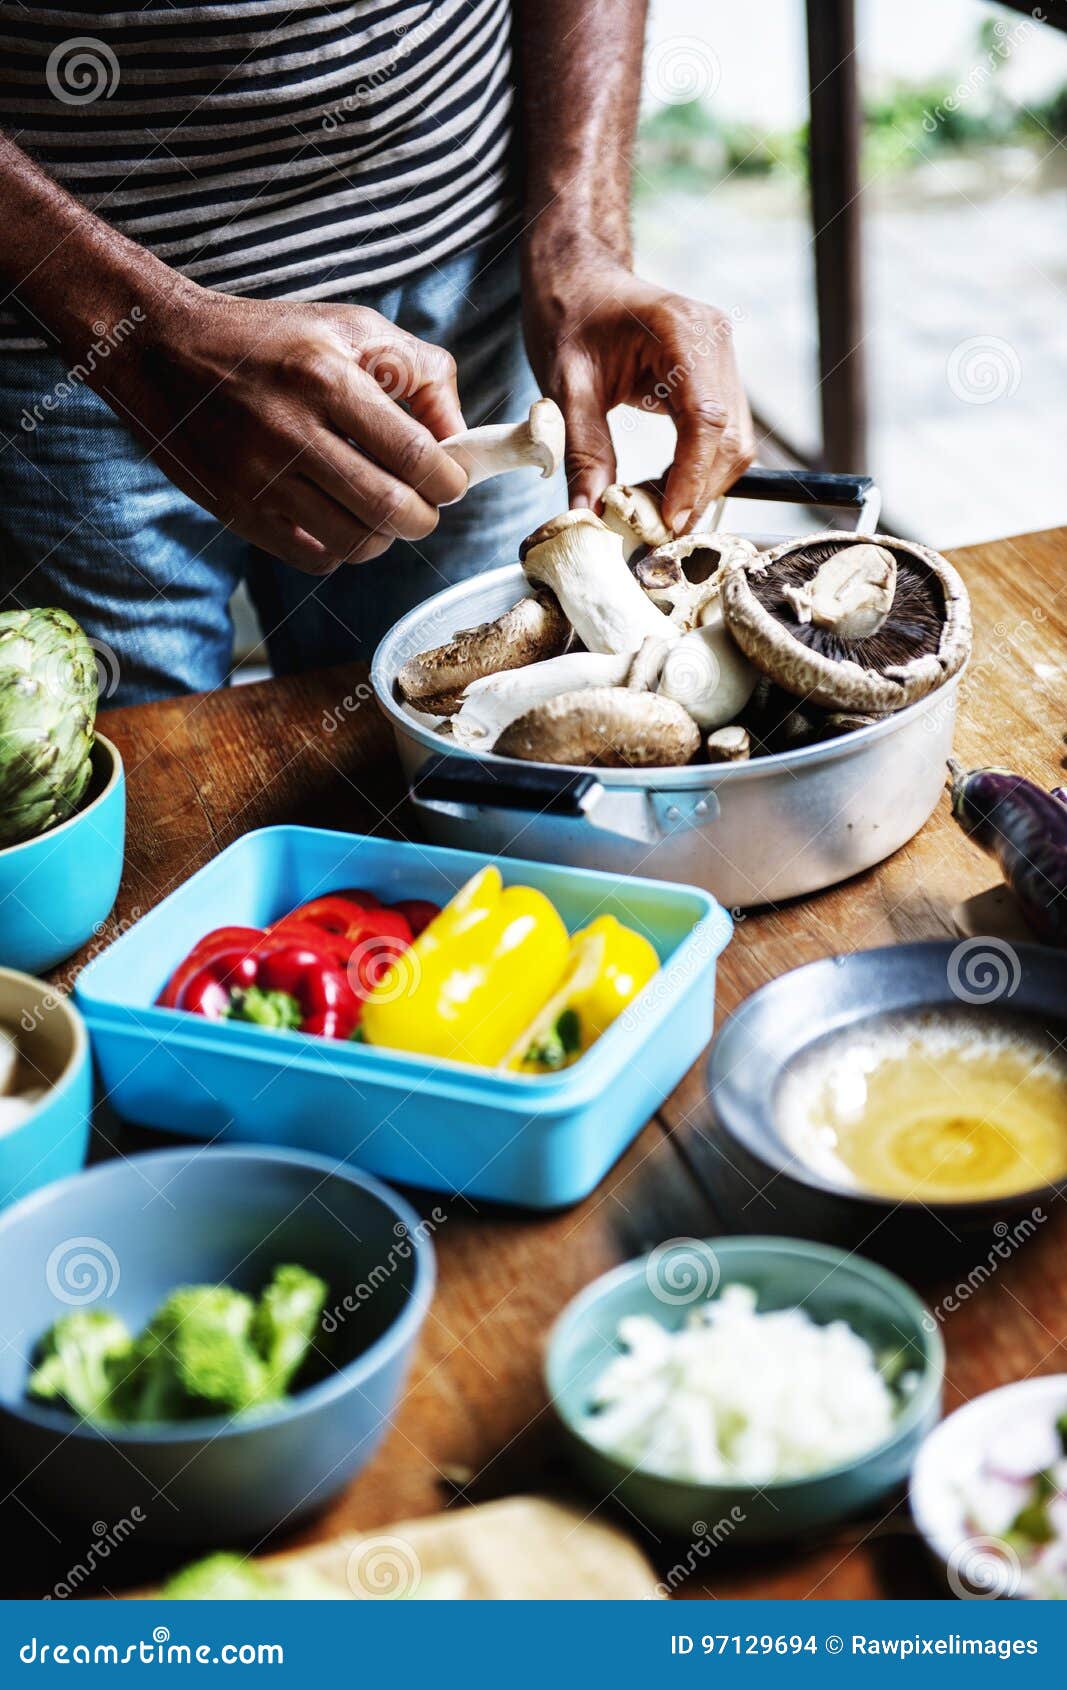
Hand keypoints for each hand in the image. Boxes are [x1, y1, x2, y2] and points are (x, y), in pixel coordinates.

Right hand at [99, 284, 468, 573]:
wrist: (161, 349)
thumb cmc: (270, 339)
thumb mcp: (350, 328)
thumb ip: (421, 373)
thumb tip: (459, 439)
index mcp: (326, 378)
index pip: (416, 457)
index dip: (450, 480)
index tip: (452, 478)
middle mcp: (291, 432)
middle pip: (391, 509)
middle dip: (424, 516)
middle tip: (424, 503)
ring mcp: (260, 478)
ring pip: (356, 542)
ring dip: (385, 536)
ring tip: (382, 510)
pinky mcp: (238, 511)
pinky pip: (314, 558)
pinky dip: (342, 549)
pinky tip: (339, 518)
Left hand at [522, 237, 754, 530]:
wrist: (580, 280)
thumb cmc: (570, 316)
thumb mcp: (566, 386)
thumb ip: (583, 450)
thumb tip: (590, 514)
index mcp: (682, 330)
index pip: (706, 418)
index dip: (691, 478)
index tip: (667, 521)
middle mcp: (716, 341)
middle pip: (729, 437)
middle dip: (698, 492)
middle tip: (658, 532)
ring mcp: (723, 357)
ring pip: (734, 443)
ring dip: (702, 486)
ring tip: (658, 515)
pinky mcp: (719, 375)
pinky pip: (723, 435)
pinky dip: (699, 470)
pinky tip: (667, 489)